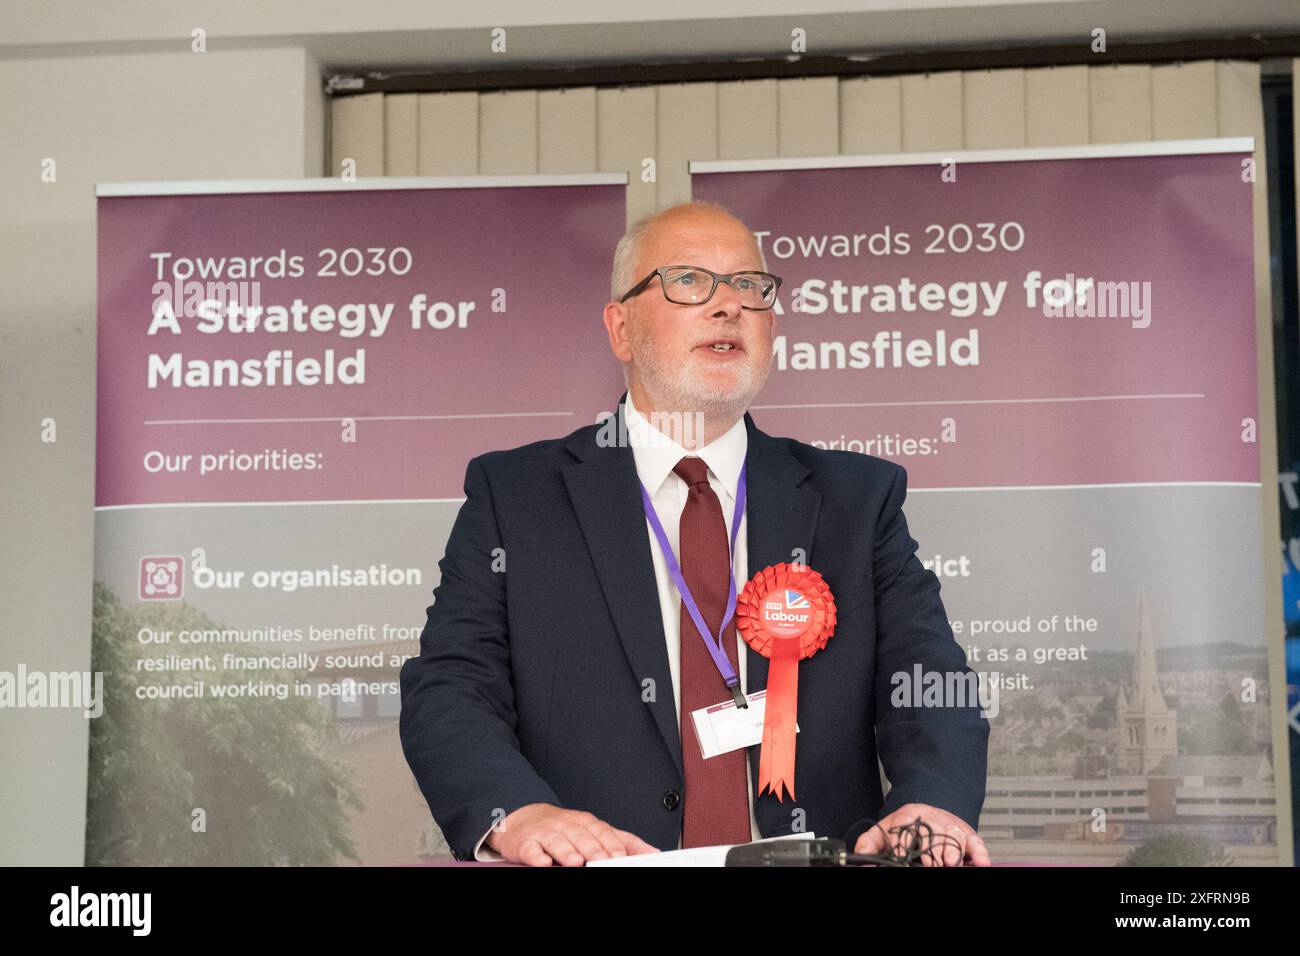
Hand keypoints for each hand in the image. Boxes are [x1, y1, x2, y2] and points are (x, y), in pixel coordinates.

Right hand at [486, 803, 661, 865]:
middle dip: (593, 849)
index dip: (611, 843)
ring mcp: (546, 833)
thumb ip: (623, 841)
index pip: (602, 831)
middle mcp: (567, 825)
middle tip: (603, 860)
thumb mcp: (594, 831)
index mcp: (586, 823)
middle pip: (581, 837)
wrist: (525, 818)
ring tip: (576, 862)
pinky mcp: (525, 843)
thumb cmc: (565, 828)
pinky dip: (536, 856)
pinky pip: (531, 849)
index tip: (622, 856)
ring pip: (557, 841)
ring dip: (566, 851)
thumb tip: (652, 852)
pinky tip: (543, 862)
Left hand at [854, 803, 990, 866]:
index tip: (907, 857)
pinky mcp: (966, 832)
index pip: (905, 829)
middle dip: (933, 852)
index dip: (905, 844)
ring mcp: (950, 824)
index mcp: (907, 817)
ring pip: (955, 836)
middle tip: (932, 865)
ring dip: (953, 852)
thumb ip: (869, 844)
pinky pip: (975, 841)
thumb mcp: (883, 832)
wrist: (926, 810)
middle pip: (934, 832)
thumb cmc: (904, 826)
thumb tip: (859, 857)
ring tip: (949, 864)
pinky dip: (979, 852)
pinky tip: (980, 863)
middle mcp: (931, 818)